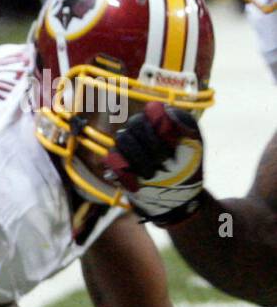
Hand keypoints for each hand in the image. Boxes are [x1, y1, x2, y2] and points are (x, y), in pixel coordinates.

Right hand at [104, 103, 204, 224]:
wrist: (174, 196)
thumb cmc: (187, 169)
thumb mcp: (194, 146)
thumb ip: (184, 126)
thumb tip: (167, 110)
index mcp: (162, 120)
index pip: (153, 109)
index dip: (160, 124)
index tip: (172, 142)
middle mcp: (143, 128)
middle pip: (135, 122)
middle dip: (150, 143)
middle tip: (163, 161)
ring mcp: (128, 144)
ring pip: (122, 138)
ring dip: (138, 158)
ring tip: (151, 174)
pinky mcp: (118, 160)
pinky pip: (111, 157)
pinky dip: (124, 169)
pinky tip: (137, 181)